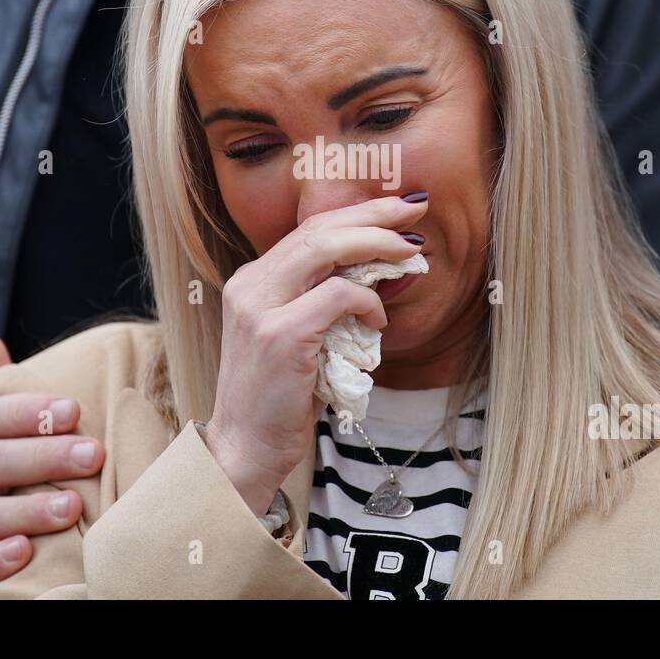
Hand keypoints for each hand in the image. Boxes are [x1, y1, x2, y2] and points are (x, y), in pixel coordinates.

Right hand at [204, 194, 427, 515]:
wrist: (245, 449)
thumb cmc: (279, 398)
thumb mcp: (297, 336)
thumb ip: (321, 301)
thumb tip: (376, 270)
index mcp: (252, 281)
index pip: (309, 231)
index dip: (356, 213)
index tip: (397, 210)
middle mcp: (250, 285)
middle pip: (318, 229)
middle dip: (373, 213)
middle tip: (415, 210)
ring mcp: (260, 308)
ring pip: (326, 249)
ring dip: (377, 244)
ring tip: (410, 251)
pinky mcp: (279, 335)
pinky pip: (337, 297)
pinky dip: (367, 302)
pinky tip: (378, 321)